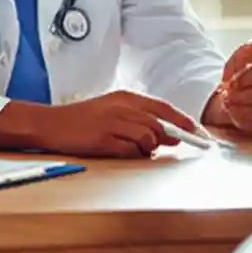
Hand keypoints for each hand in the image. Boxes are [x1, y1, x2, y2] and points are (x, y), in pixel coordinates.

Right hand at [29, 90, 197, 157]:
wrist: (52, 124)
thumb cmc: (84, 119)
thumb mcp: (114, 111)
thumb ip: (142, 120)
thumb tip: (172, 135)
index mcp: (126, 97)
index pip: (164, 108)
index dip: (184, 121)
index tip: (199, 133)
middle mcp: (122, 107)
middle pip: (159, 124)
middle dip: (169, 138)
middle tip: (169, 145)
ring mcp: (112, 123)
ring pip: (148, 137)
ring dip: (149, 147)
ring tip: (138, 148)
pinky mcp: (103, 139)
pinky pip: (131, 150)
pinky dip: (134, 154)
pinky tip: (124, 151)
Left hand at [203, 40, 251, 135]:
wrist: (234, 99)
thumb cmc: (237, 80)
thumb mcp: (235, 64)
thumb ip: (244, 53)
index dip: (247, 76)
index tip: (230, 83)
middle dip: (248, 95)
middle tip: (229, 98)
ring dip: (248, 110)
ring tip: (230, 109)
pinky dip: (251, 122)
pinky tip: (237, 118)